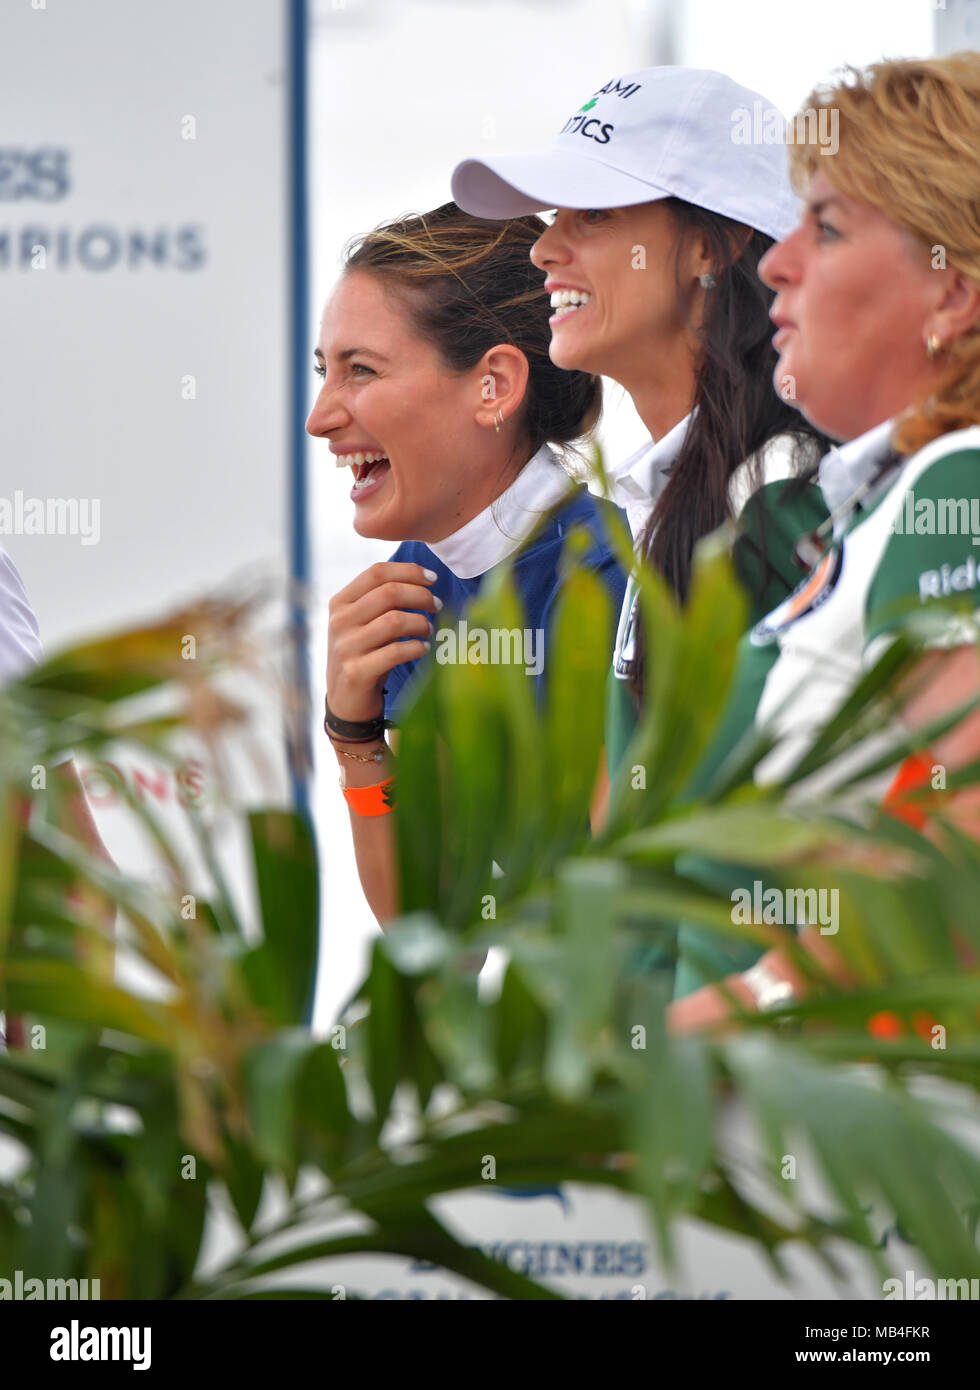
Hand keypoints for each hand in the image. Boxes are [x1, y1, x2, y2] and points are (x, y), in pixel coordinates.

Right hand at [327, 561, 441, 721]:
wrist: (346, 701)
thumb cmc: (364, 655)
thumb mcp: (363, 623)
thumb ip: (381, 600)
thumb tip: (422, 579)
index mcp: (340, 602)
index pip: (377, 573)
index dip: (409, 571)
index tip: (433, 579)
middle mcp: (339, 621)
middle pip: (389, 593)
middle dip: (421, 596)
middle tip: (436, 606)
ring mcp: (346, 647)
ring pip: (395, 621)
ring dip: (420, 623)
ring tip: (428, 630)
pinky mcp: (356, 672)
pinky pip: (395, 652)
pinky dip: (416, 648)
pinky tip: (423, 649)